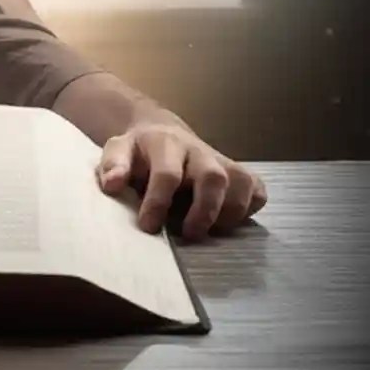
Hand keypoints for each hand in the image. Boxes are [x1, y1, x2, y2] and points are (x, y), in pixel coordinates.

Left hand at [96, 122, 267, 240]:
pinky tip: (228, 221)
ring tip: (209, 231)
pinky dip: (250, 208)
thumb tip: (112, 184)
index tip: (148, 226)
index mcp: (166, 145)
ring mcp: (222, 161)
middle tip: (189, 235)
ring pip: (241, 183)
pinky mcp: (239, 173)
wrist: (161, 134)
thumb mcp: (118, 151)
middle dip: (204, 210)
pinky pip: (257, 189)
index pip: (167, 174)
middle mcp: (199, 151)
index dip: (158, 202)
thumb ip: (113, 166)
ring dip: (229, 212)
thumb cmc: (138, 151)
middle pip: (213, 178)